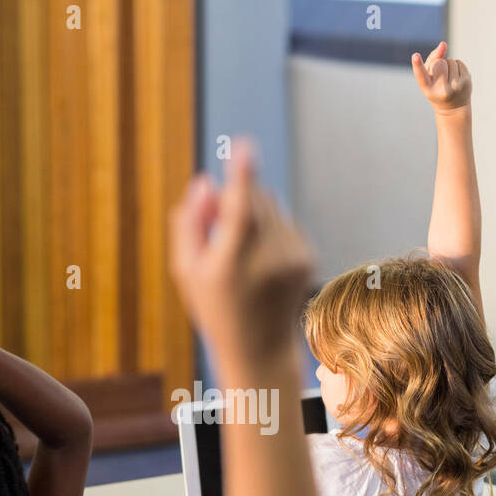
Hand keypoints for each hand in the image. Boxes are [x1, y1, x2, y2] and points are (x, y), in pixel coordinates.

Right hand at [169, 140, 312, 362]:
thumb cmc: (215, 308)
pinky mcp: (307, 257)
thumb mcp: (187, 271)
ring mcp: (292, 258)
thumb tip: (204, 182)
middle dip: (235, 197)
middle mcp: (266, 260)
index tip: (244, 147)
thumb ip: (189, 225)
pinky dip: (271, 229)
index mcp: (230, 265)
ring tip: (242, 252)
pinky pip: (285, 220)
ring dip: (253, 213)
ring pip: (271, 205)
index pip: (238, 212)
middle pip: (253, 199)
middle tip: (217, 222)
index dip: (241, 176)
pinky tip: (262, 262)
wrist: (259, 348)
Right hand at [412, 41, 470, 113]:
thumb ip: (433, 59)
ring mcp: (456, 86)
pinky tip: (456, 77)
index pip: (421, 76)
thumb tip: (443, 44)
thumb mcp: (429, 77)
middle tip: (439, 77)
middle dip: (438, 65)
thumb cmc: (436, 89)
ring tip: (448, 78)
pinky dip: (457, 66)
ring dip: (448, 65)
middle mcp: (442, 90)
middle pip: (438, 63)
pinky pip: (459, 62)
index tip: (415, 56)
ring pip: (450, 61)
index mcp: (428, 90)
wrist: (453, 108)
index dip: (418, 65)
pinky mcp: (467, 81)